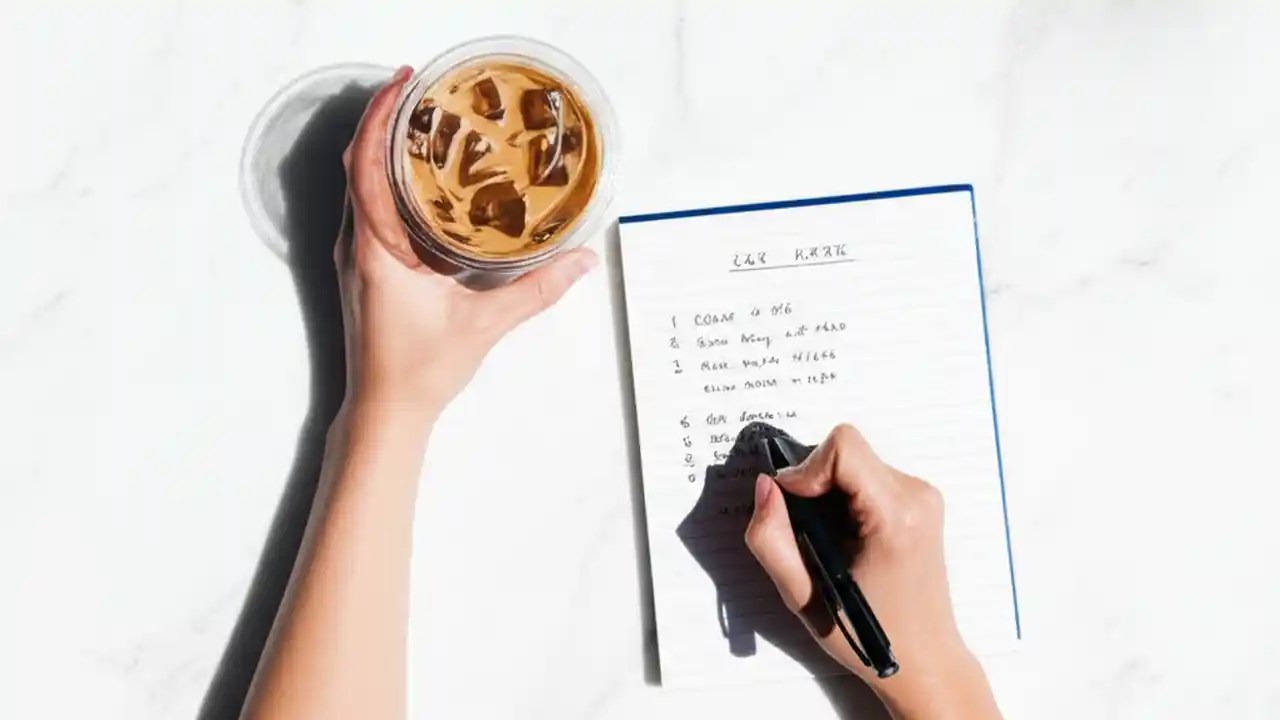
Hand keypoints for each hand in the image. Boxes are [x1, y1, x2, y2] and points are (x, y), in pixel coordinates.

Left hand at [336, 66, 597, 419]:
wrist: (383, 412)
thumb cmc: (418, 371)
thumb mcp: (484, 326)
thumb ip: (536, 291)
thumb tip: (581, 261)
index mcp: (375, 248)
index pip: (366, 164)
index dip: (381, 117)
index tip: (406, 83)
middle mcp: (357, 244)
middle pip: (360, 163)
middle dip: (387, 120)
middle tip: (426, 91)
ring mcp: (358, 255)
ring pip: (364, 185)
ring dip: (387, 149)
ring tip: (428, 123)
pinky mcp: (368, 268)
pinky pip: (373, 207)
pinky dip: (391, 180)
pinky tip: (425, 177)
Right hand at [745, 424, 999, 718]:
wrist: (925, 659)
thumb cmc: (871, 635)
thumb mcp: (804, 598)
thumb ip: (771, 539)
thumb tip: (766, 487)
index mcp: (896, 516)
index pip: (844, 447)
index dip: (806, 470)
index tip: (796, 509)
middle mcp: (917, 496)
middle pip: (846, 453)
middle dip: (814, 486)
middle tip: (811, 536)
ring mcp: (923, 496)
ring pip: (854, 462)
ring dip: (829, 494)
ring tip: (831, 544)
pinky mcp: (921, 502)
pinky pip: (868, 475)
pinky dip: (845, 498)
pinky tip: (847, 540)